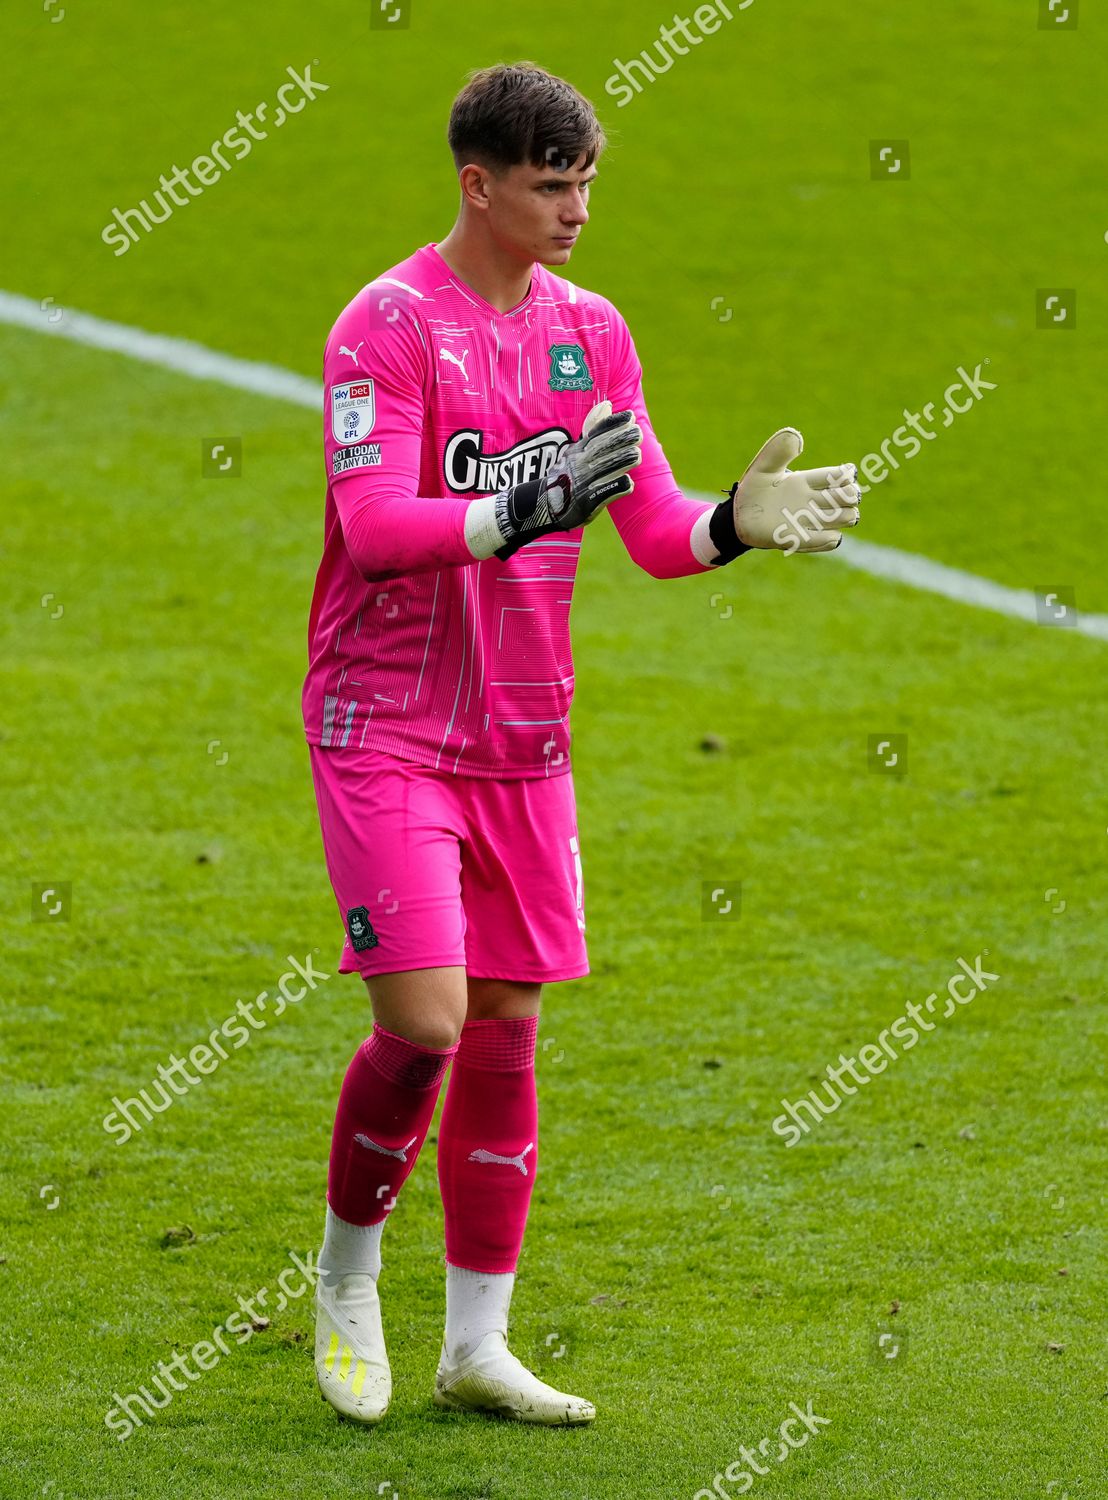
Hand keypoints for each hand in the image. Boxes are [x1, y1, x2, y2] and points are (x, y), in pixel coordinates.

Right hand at [491, 400, 642, 559]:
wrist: (546, 506)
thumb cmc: (568, 475)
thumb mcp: (576, 450)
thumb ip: (594, 429)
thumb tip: (608, 403)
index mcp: (578, 451)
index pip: (595, 433)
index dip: (613, 424)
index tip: (630, 416)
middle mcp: (578, 465)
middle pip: (601, 449)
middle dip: (620, 440)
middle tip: (638, 433)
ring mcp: (581, 483)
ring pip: (603, 469)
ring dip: (620, 461)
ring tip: (636, 455)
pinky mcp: (585, 503)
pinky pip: (602, 494)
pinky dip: (615, 488)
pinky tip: (628, 483)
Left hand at [730, 428, 858, 552]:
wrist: (738, 517)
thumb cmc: (754, 490)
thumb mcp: (763, 467)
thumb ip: (778, 451)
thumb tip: (797, 437)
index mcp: (807, 481)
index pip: (840, 475)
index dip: (846, 474)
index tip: (840, 475)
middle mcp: (814, 500)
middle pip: (851, 497)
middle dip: (851, 496)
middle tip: (831, 498)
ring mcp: (810, 521)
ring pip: (847, 517)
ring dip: (843, 516)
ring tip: (823, 515)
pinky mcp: (801, 539)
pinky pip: (830, 540)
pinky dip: (829, 537)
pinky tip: (815, 532)